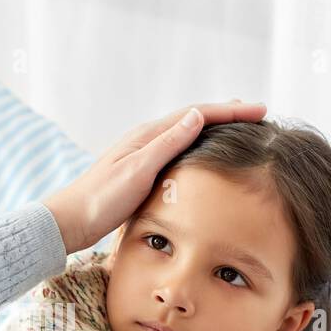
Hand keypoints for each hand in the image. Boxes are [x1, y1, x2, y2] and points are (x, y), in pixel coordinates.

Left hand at [44, 99, 266, 253]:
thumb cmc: (102, 199)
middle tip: (255, 111)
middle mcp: (147, 139)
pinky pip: (178, 149)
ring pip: (186, 132)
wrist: (71, 220)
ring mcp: (143, 154)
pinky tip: (202, 152)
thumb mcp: (138, 170)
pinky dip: (198, 144)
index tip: (259, 110)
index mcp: (149, 135)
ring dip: (213, 126)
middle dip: (226, 113)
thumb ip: (168, 143)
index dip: (230, 111)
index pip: (198, 114)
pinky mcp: (141, 170)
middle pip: (193, 118)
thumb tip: (197, 115)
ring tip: (236, 125)